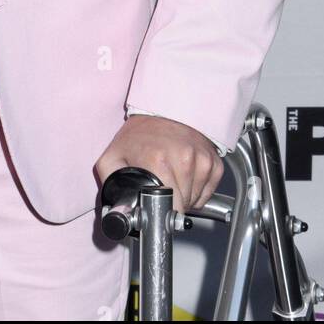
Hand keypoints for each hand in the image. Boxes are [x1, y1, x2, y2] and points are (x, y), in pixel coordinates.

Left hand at [94, 114, 224, 213]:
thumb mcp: (114, 155)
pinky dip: (198, 189)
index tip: (157, 210)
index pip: (169, 205)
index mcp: (158, 160)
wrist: (163, 109)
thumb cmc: (139, 134)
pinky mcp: (213, 160)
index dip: (162, 213)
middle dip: (173, 204)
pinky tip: (186, 176)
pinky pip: (209, 190)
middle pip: (183, 204)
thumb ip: (109, 180)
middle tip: (162, 188)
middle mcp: (183, 158)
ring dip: (186, 196)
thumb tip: (115, 207)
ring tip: (173, 178)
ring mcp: (201, 158)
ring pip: (196, 198)